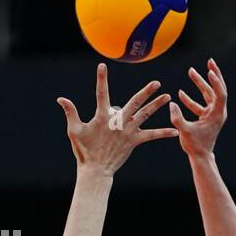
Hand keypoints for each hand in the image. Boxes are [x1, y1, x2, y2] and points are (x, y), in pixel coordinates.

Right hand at [56, 63, 175, 175]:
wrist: (96, 169)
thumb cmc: (84, 150)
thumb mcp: (74, 131)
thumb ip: (71, 112)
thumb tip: (61, 99)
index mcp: (102, 117)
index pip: (101, 94)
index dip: (101, 79)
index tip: (102, 66)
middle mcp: (118, 122)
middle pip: (134, 103)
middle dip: (146, 92)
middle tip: (156, 83)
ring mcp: (128, 131)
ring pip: (145, 115)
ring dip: (157, 105)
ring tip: (167, 96)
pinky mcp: (134, 141)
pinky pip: (151, 135)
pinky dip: (163, 133)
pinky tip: (175, 130)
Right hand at [169, 58, 228, 156]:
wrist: (200, 156)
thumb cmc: (195, 146)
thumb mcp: (184, 131)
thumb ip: (177, 117)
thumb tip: (172, 103)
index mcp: (217, 115)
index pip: (220, 94)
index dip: (216, 82)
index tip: (209, 71)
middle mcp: (217, 112)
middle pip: (218, 89)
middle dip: (214, 74)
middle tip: (210, 61)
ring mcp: (212, 114)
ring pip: (208, 94)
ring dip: (200, 83)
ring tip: (191, 71)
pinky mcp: (206, 117)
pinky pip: (200, 104)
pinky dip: (191, 98)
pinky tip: (181, 93)